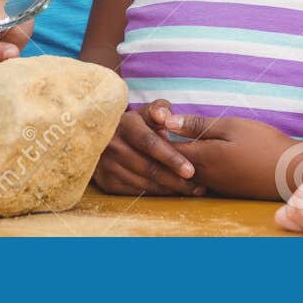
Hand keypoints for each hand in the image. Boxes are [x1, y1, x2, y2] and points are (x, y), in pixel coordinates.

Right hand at [91, 101, 206, 196]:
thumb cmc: (137, 125)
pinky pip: (135, 192)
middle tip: (196, 187)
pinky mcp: (106, 182)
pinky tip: (172, 192)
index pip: (149, 143)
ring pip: (143, 183)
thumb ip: (160, 109)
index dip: (171, 157)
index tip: (190, 170)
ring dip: (169, 189)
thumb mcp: (146, 113)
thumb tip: (165, 116)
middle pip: (148, 167)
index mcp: (125, 124)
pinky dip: (156, 193)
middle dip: (174, 179)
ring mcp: (107, 165)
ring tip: (190, 190)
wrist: (106, 139)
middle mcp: (112, 145)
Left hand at [156, 105, 302, 199]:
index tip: (147, 120)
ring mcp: (213, 186)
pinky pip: (196, 179)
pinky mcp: (223, 191)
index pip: (166, 148)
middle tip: (149, 131)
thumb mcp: (231, 126)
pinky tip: (191, 155)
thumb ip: (198, 125)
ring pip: (183, 173)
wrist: (292, 173)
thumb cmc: (264, 144)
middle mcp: (203, 177)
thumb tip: (167, 122)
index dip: (154, 133)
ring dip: (172, 159)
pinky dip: (187, 168)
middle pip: (171, 164)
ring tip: (166, 141)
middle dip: (158, 149)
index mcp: (203, 158)